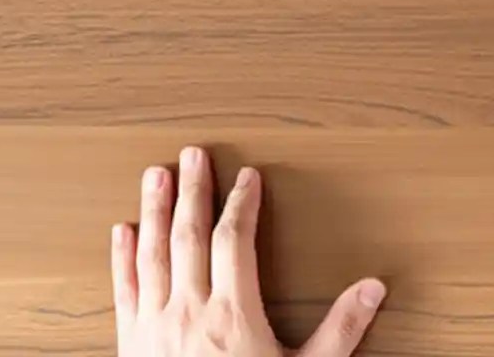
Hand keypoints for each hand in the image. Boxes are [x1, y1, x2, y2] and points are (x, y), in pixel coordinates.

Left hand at [111, 146, 385, 355]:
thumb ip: (340, 331)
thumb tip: (373, 288)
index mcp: (233, 314)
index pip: (237, 240)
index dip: (243, 204)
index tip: (248, 177)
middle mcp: (188, 312)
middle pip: (189, 236)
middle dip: (193, 191)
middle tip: (193, 154)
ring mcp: (153, 327)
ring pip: (151, 254)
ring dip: (153, 210)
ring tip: (155, 175)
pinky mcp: (129, 344)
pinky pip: (123, 291)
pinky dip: (121, 259)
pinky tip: (120, 233)